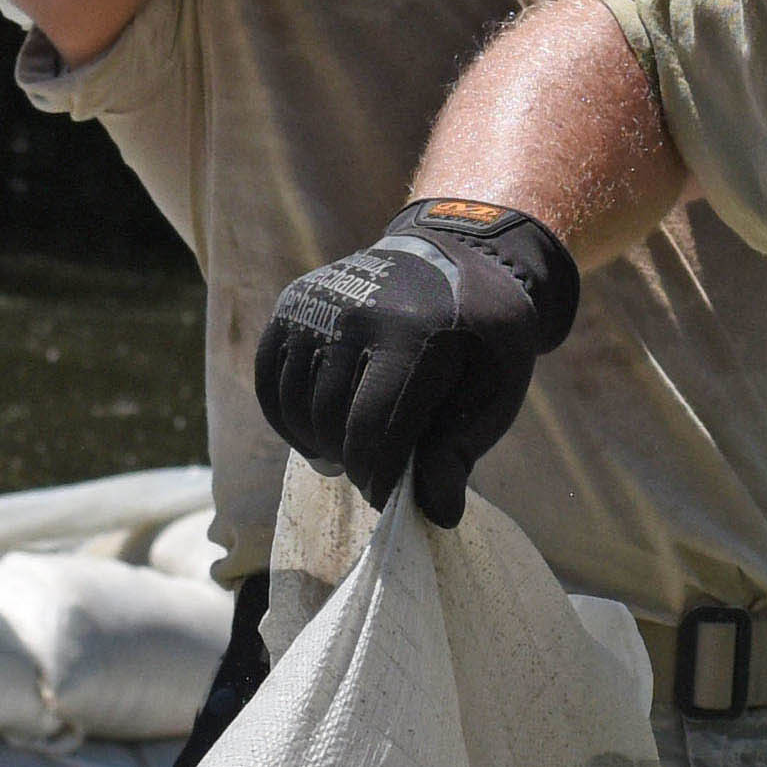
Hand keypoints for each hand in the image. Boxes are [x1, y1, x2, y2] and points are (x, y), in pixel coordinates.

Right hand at [254, 202, 582, 526]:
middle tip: (371, 476)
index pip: (375, 428)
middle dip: (351, 462)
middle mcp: (356, 314)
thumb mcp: (497, 387)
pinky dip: (285, 418)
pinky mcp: (292, 304)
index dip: (378, 477)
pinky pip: (269, 380)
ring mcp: (317, 304)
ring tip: (345, 454)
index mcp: (414, 334)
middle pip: (331, 419)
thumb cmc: (482, 334)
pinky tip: (314, 432)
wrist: (457, 252)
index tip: (387, 500)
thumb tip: (437, 514)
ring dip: (317, 443)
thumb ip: (462, 449)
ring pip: (296, 404)